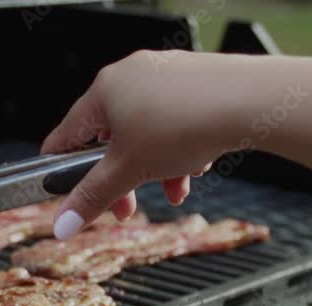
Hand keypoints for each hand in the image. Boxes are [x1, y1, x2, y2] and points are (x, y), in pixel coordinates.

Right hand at [42, 50, 245, 238]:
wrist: (249, 101)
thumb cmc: (183, 125)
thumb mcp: (128, 171)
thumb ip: (93, 198)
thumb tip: (62, 224)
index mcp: (103, 90)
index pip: (67, 134)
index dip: (62, 168)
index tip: (64, 190)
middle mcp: (131, 76)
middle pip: (111, 139)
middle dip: (120, 179)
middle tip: (124, 208)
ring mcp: (166, 76)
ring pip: (147, 134)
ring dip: (154, 169)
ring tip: (172, 190)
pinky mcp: (196, 82)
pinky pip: (176, 122)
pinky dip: (180, 150)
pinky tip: (194, 167)